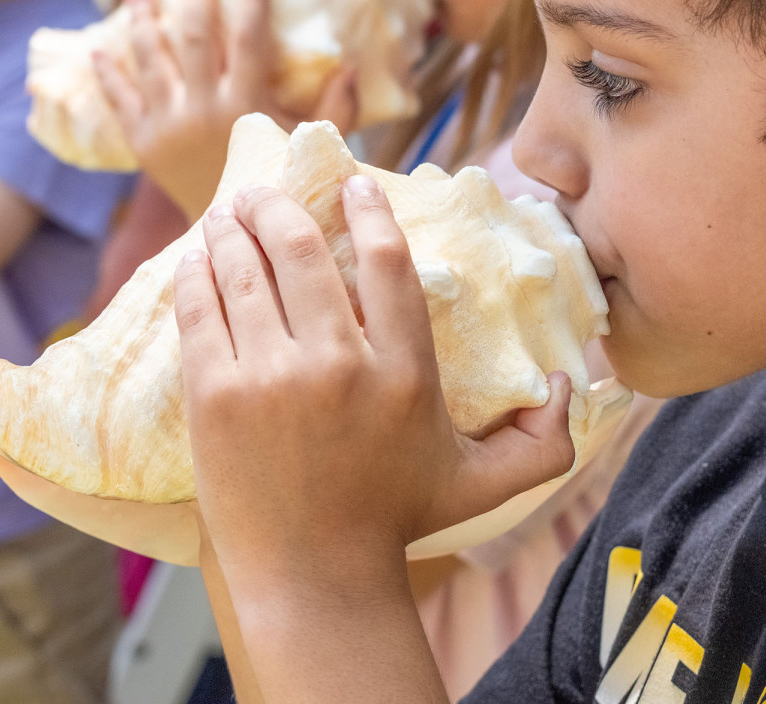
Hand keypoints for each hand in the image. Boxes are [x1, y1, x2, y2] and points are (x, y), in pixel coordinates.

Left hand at [93, 0, 357, 218]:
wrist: (230, 235)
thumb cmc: (275, 184)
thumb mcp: (308, 146)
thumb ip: (336, 109)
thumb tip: (353, 64)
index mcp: (244, 106)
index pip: (247, 38)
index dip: (252, 2)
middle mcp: (202, 109)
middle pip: (192, 37)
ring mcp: (167, 125)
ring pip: (150, 60)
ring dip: (143, 22)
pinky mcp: (144, 143)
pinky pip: (121, 100)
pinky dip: (108, 74)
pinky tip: (99, 50)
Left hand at [174, 177, 575, 594]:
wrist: (311, 579)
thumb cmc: (395, 522)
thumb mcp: (481, 485)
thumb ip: (542, 442)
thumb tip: (569, 384)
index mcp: (404, 374)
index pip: (387, 261)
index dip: (368, 210)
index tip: (353, 185)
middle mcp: (338, 366)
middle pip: (299, 250)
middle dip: (275, 206)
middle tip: (263, 192)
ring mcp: (270, 379)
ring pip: (243, 270)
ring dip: (230, 228)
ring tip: (227, 212)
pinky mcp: (216, 397)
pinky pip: (200, 310)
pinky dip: (195, 273)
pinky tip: (197, 258)